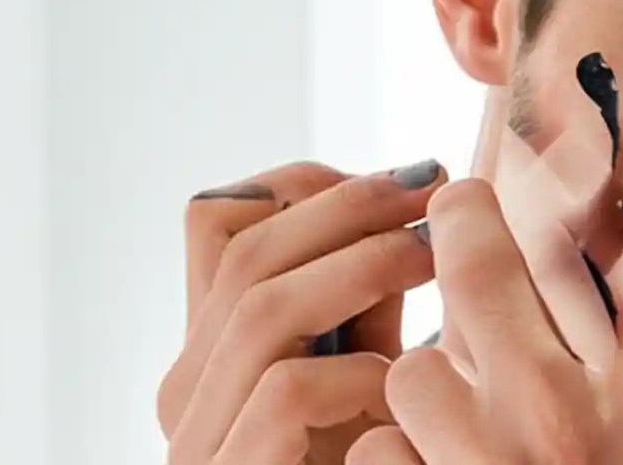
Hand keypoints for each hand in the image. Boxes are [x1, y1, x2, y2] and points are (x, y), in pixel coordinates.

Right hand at [157, 159, 444, 463]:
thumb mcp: (368, 376)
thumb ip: (367, 304)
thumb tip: (408, 206)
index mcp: (209, 351)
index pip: (217, 221)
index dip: (304, 186)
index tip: (398, 184)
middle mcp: (185, 388)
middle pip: (244, 251)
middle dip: (348, 206)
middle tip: (431, 187)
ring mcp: (196, 439)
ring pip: (260, 308)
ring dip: (362, 266)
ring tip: (437, 260)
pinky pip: (286, 391)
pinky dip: (359, 374)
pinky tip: (405, 386)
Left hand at [348, 177, 622, 464]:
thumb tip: (612, 236)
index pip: (589, 236)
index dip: (547, 182)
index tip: (524, 154)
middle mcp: (580, 410)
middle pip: (484, 255)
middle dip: (457, 226)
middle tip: (450, 213)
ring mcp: (499, 463)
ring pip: (416, 367)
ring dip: (424, 390)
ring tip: (456, 423)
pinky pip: (385, 454)